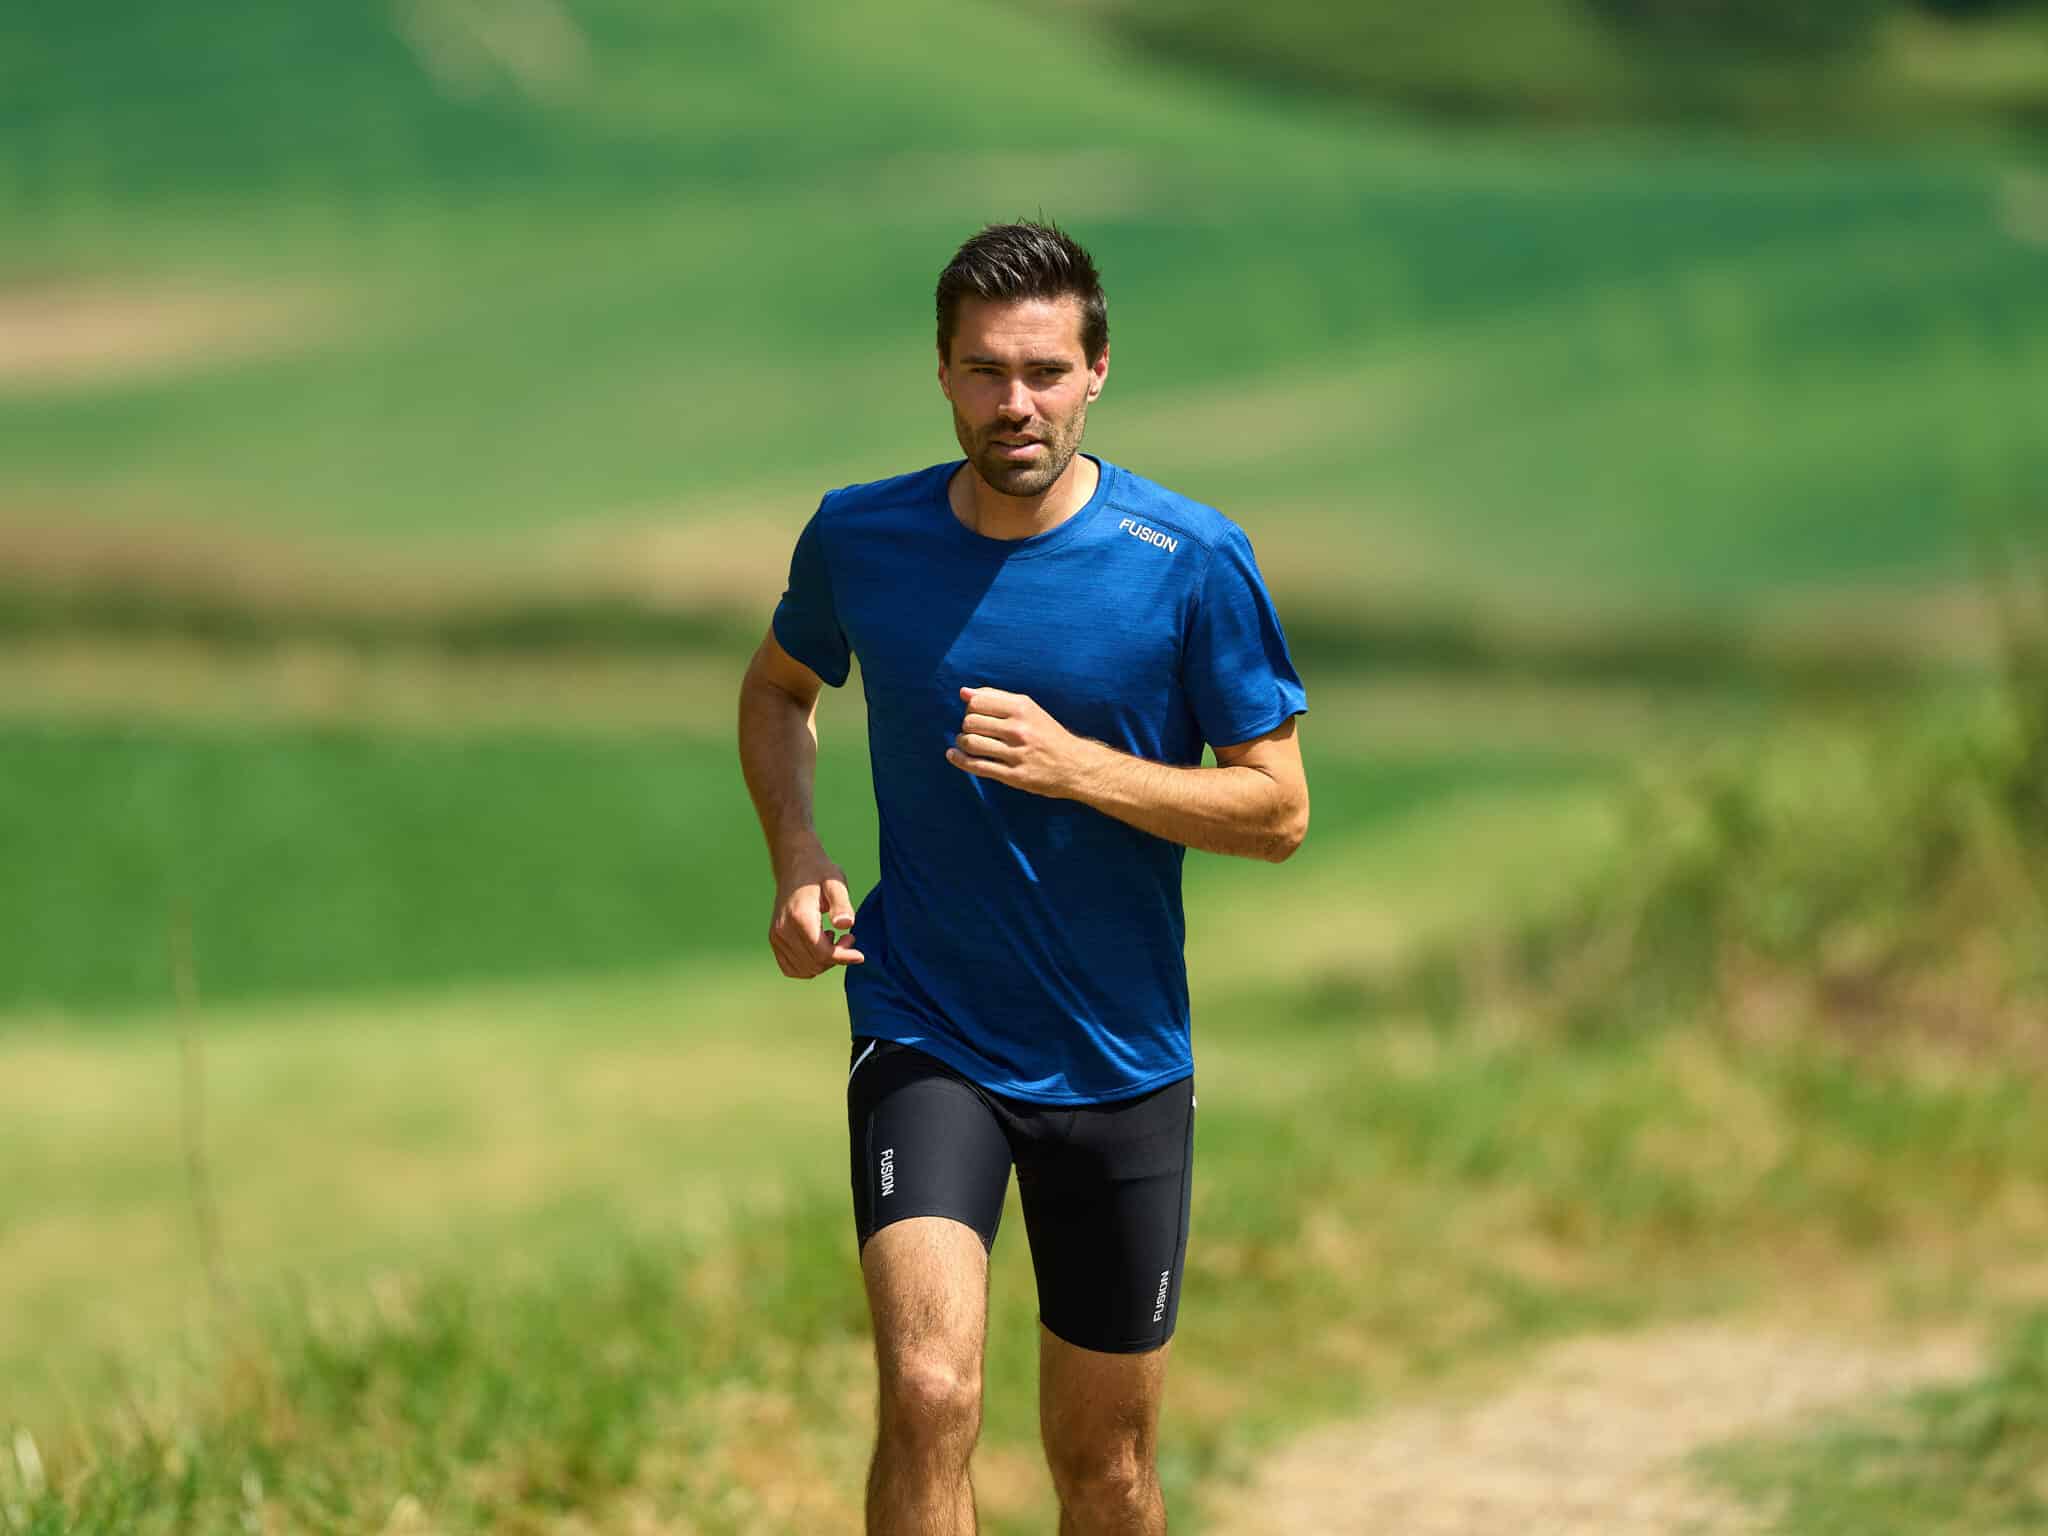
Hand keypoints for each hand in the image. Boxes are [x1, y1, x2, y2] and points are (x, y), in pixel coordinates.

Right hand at [768, 851, 863, 978]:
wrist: (795, 865)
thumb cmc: (820, 873)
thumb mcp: (836, 883)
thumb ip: (841, 904)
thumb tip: (846, 924)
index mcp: (799, 917)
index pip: (822, 952)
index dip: (843, 957)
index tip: (860, 954)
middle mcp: (783, 930)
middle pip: (815, 963)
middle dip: (837, 957)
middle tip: (848, 937)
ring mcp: (776, 936)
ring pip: (804, 969)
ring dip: (824, 962)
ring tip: (833, 939)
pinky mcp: (774, 940)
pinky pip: (790, 968)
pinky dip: (808, 966)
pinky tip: (819, 948)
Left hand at [946, 685, 1095, 799]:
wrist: (1075, 765)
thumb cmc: (1048, 734)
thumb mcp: (1028, 709)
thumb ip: (996, 698)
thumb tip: (963, 692)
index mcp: (1022, 708)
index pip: (977, 702)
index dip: (970, 708)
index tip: (977, 715)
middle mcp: (1019, 729)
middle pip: (971, 722)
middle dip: (966, 726)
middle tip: (974, 731)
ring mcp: (1016, 754)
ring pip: (971, 743)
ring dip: (963, 743)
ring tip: (969, 744)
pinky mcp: (1013, 775)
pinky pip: (977, 766)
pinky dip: (959, 760)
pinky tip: (954, 755)